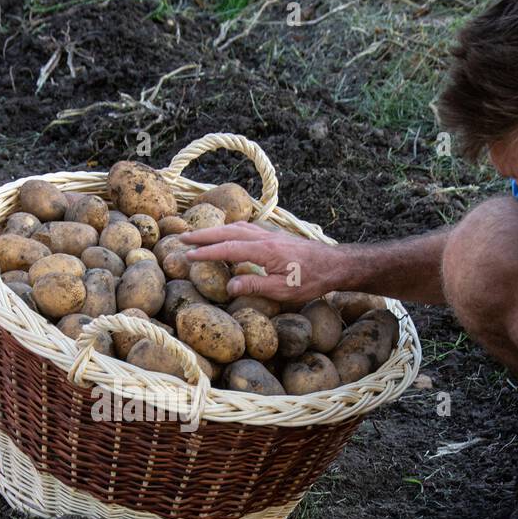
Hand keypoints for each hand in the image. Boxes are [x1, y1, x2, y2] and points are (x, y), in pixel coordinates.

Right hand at [178, 222, 344, 301]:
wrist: (335, 264)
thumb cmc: (311, 280)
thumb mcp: (283, 290)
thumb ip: (254, 286)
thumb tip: (229, 286)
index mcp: (264, 251)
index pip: (227, 249)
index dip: (206, 252)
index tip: (188, 254)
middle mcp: (264, 238)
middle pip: (227, 232)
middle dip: (203, 235)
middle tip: (182, 237)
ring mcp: (270, 234)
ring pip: (237, 227)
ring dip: (216, 230)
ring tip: (199, 235)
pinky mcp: (275, 236)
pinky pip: (247, 228)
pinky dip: (231, 230)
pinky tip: (228, 236)